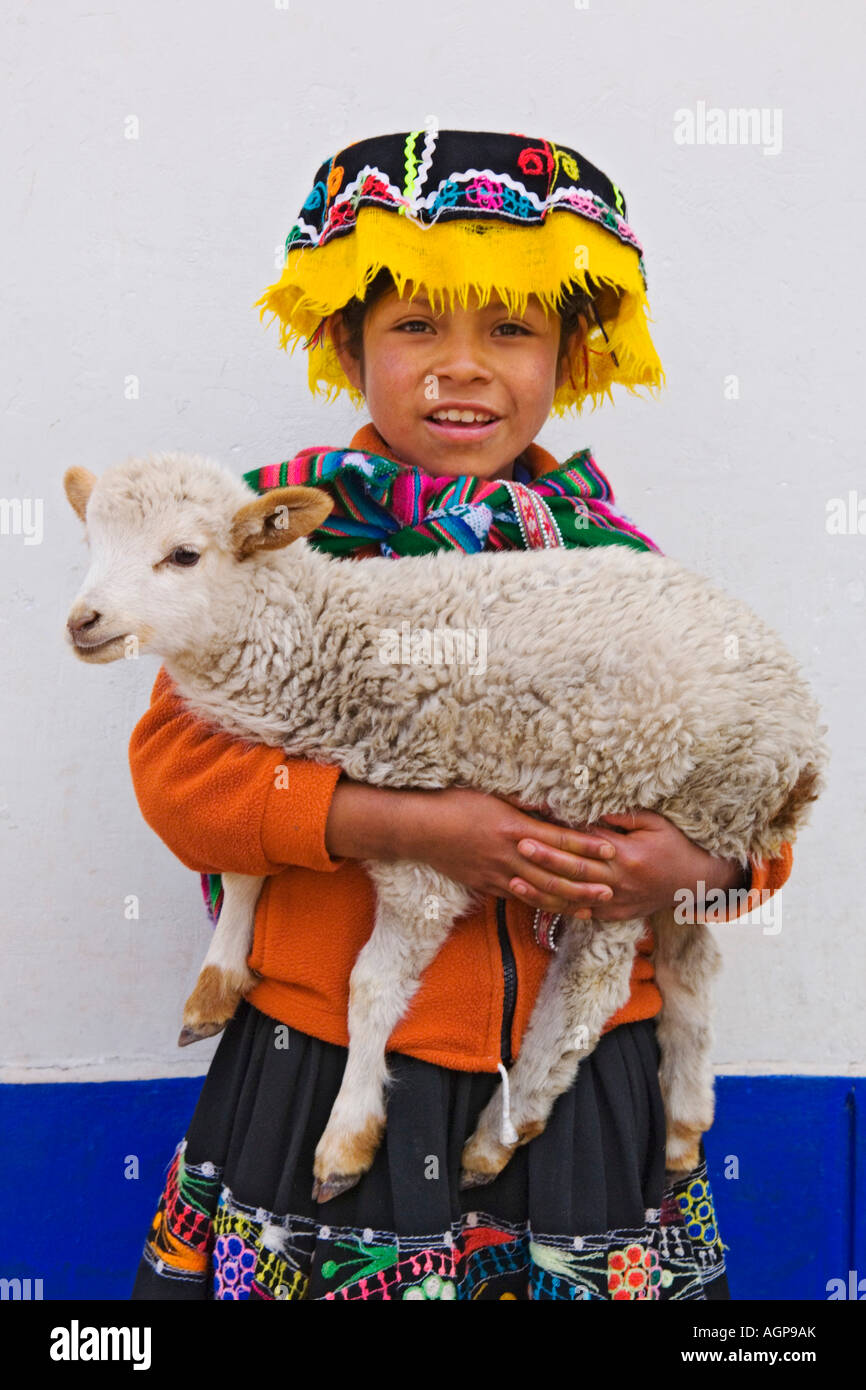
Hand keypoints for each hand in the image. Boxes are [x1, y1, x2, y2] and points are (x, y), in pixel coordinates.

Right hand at [395, 787, 619, 917]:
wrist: (419, 829)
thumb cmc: (454, 804)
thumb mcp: (492, 794)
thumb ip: (524, 801)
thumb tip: (552, 803)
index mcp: (514, 828)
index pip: (559, 839)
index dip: (587, 846)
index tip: (611, 849)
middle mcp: (509, 855)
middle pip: (554, 875)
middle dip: (585, 884)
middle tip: (611, 891)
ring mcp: (497, 874)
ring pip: (539, 894)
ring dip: (567, 903)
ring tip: (591, 909)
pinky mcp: (486, 885)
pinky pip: (518, 899)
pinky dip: (540, 906)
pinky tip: (555, 911)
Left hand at [521, 809, 746, 921]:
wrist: (694, 882)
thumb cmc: (675, 845)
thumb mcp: (656, 823)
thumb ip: (623, 816)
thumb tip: (592, 807)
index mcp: (628, 855)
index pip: (586, 844)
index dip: (559, 835)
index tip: (535, 825)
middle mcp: (619, 881)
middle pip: (574, 870)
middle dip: (544, 859)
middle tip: (518, 845)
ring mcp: (615, 902)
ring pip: (572, 898)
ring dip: (542, 890)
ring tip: (515, 879)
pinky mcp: (614, 915)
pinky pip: (581, 914)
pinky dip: (558, 909)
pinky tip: (535, 903)